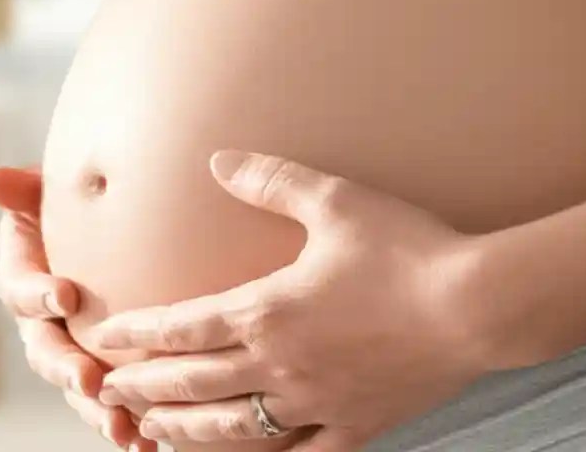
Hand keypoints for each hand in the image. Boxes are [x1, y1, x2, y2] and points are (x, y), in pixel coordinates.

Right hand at [0, 166, 156, 450]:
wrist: (114, 231)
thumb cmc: (77, 207)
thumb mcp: (50, 193)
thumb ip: (26, 190)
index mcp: (23, 275)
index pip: (19, 288)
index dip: (38, 293)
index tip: (65, 295)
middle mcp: (40, 321)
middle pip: (43, 350)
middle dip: (65, 367)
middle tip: (89, 379)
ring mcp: (68, 350)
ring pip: (74, 388)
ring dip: (95, 410)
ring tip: (123, 429)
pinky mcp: (100, 372)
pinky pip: (106, 404)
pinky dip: (125, 425)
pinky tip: (148, 444)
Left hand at [93, 151, 486, 450]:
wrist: (480, 306)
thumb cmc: (406, 249)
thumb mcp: (333, 201)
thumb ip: (269, 180)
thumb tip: (217, 160)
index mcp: (266, 311)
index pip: (181, 326)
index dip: (137, 333)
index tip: (105, 337)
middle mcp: (280, 364)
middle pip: (192, 383)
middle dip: (143, 387)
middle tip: (106, 389)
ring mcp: (317, 402)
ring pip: (233, 430)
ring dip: (185, 431)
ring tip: (154, 432)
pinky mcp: (356, 426)